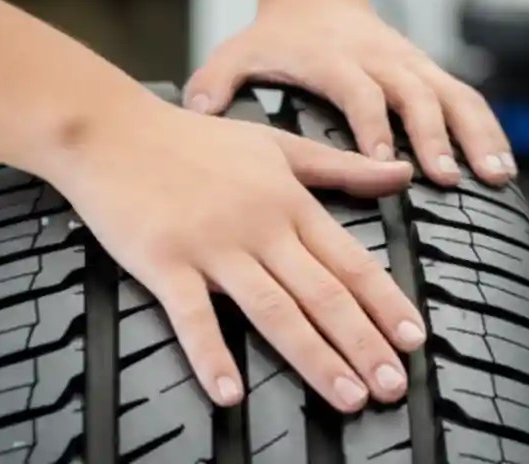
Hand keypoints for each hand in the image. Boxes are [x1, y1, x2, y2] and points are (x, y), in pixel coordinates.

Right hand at [48, 93, 423, 412]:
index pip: (350, 261)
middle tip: (393, 386)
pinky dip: (211, 355)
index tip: (415, 340)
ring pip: (274, 310)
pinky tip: (231, 394)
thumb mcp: (277, 144)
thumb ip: (342, 167)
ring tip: (347, 397)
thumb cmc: (193, 140)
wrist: (113, 129)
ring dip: (314, 358)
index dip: (387, 304)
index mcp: (289, 201)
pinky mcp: (164, 263)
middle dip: (364, 344)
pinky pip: (192, 316)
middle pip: (322, 294)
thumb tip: (402, 174)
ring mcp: (211, 246)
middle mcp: (259, 227)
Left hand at [185, 0, 516, 186]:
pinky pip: (467, 99)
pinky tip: (504, 167)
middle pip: (416, 93)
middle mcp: (380, 58)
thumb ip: (215, 80)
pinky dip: (489, 130)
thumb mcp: (239, 50)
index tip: (384, 158)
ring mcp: (410, 64)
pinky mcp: (429, 71)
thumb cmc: (277, 34)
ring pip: (454, 96)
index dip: (373, 122)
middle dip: (435, 136)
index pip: (359, 90)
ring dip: (477, 135)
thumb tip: (196, 111)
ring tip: (497, 177)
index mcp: (335, 58)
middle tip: (448, 178)